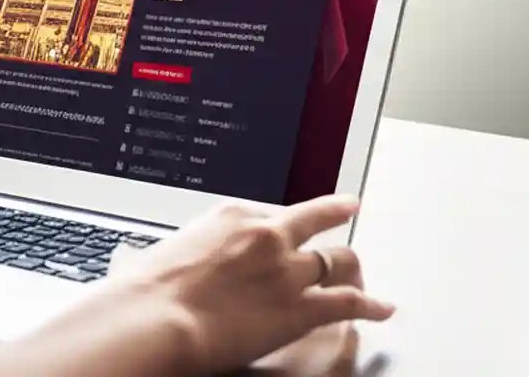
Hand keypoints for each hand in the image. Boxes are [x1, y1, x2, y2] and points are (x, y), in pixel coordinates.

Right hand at [0, 195, 392, 376]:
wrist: (155, 318)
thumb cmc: (145, 292)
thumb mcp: (152, 256)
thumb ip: (170, 254)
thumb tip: (147, 260)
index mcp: (230, 215)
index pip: (268, 212)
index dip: (278, 224)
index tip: (281, 227)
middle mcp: (266, 234)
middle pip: (313, 222)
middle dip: (332, 217)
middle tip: (345, 211)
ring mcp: (287, 269)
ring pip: (338, 259)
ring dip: (351, 266)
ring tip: (361, 270)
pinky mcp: (302, 306)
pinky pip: (351, 302)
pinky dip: (372, 305)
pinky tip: (383, 308)